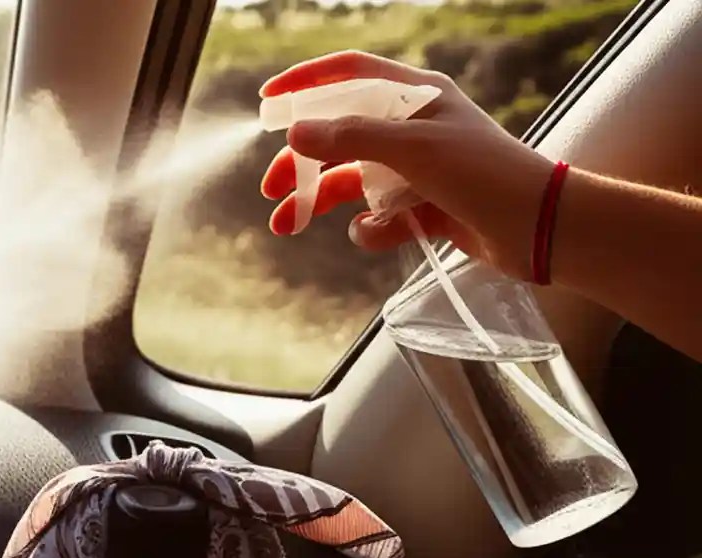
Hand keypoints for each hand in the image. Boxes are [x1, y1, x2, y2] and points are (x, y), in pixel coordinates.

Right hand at [260, 51, 555, 280]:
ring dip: (319, 202)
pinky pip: (377, 216)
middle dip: (302, 164)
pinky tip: (381, 234)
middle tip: (271, 189)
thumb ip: (350, 138)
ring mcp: (414, 169)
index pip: (347, 75)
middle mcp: (410, 128)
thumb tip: (294, 133)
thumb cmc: (483, 174)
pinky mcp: (420, 207)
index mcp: (413, 96)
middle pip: (337, 137)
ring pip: (350, 181)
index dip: (305, 84)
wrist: (539, 228)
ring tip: (288, 224)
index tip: (266, 104)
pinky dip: (371, 228)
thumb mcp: (412, 148)